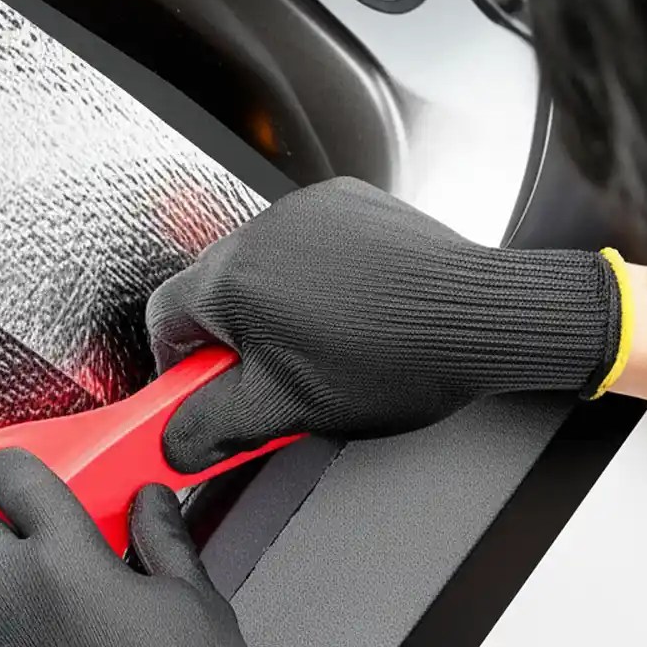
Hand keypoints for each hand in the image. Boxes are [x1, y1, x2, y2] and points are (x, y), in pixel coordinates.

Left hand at [0, 449, 260, 646]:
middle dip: (8, 525)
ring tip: (48, 586)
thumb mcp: (195, 604)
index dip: (20, 464)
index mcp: (63, 557)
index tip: (31, 465)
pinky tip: (49, 630)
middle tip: (58, 533)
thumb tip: (152, 505)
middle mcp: (12, 596)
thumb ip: (165, 540)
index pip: (14, 476)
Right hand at [147, 177, 623, 472]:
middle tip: (266, 379)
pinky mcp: (347, 203)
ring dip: (271, 307)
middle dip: (230, 338)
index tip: (195, 389)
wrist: (482, 317)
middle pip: (212, 289)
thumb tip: (171, 444)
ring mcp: (307, 210)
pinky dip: (312, 276)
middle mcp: (263, 230)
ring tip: (319, 347)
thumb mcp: (287, 412)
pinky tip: (348, 312)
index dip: (174, 362)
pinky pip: (304, 242)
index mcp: (234, 278)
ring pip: (259, 267)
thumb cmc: (395, 359)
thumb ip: (212, 428)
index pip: (164, 315)